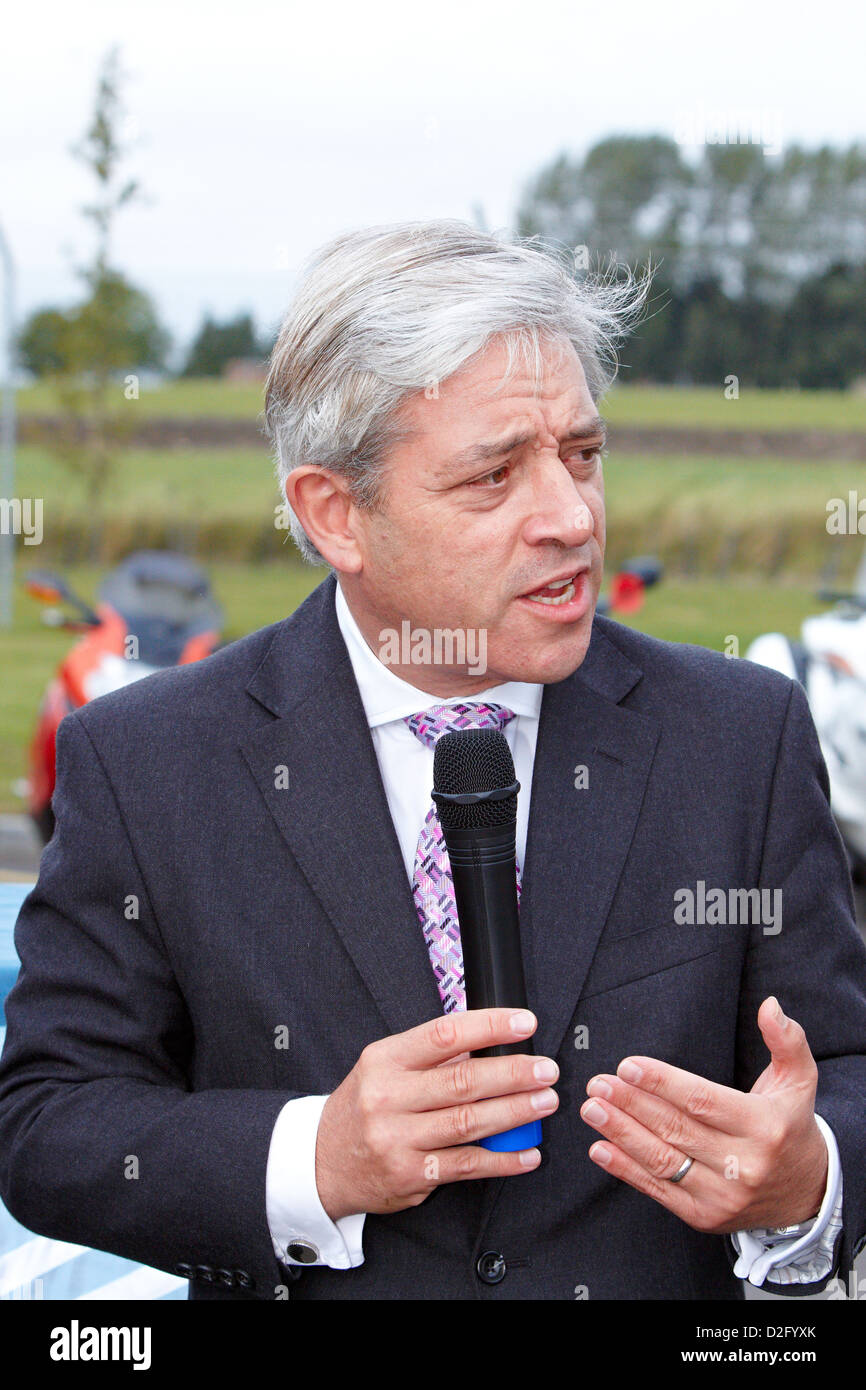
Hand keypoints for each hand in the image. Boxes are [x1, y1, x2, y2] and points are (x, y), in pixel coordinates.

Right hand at [315, 1008, 558, 1221]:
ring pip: (469, 1122)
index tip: (524, 1022)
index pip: (444, 1034)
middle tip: (546, 1069)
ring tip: (545, 1102)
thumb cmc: (364, 1105)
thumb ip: (431, 1056)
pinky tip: (528, 1153)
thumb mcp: (385, 1067)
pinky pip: (467, 1165)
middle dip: (513, 1073)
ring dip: (515, 1112)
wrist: (321, 1160)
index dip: (488, 1026)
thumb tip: (492, 1042)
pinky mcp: (410, 1174)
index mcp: (385, 1059)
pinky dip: (503, 1159)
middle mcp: (389, 1097)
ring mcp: (398, 1138)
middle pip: (463, 1081)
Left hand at [579, 996, 827, 1233]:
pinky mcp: (704, 1216)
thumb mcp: (800, 1080)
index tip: (628, 1066)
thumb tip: (769, 1006)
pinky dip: (626, 1170)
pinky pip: (658, 1190)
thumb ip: (786, 1040)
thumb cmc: (791, 1126)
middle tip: (599, 1084)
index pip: (704, 1101)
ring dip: (621, 1134)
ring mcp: (722, 1195)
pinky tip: (601, 1149)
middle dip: (632, 1104)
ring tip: (593, 1109)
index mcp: (764, 1127)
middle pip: (676, 1129)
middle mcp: (743, 1165)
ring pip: (662, 1160)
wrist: (806, 1194)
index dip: (663, 1083)